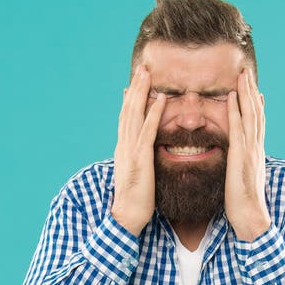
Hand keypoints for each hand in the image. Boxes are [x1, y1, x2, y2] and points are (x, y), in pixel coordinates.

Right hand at [111, 65, 165, 236]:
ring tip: (147, 73)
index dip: (129, 100)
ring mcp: (131, 151)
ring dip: (141, 92)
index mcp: (123, 149)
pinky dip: (154, 113)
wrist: (127, 216)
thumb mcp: (134, 176)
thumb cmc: (134, 201)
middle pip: (128, 110)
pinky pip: (149, 131)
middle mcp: (124, 145)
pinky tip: (161, 99)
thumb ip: (137, 162)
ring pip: (135, 114)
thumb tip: (140, 156)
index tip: (133, 84)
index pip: (125, 119)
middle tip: (141, 68)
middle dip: (135, 88)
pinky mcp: (141, 159)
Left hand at [225, 68, 271, 241]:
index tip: (254, 90)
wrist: (250, 216)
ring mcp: (249, 150)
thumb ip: (242, 169)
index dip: (256, 105)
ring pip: (250, 115)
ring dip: (246, 93)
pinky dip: (236, 110)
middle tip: (248, 72)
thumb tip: (239, 165)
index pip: (257, 124)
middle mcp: (255, 147)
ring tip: (242, 75)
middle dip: (252, 91)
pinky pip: (237, 127)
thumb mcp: (243, 181)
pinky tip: (232, 97)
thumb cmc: (245, 204)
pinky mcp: (240, 155)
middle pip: (256, 113)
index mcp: (256, 153)